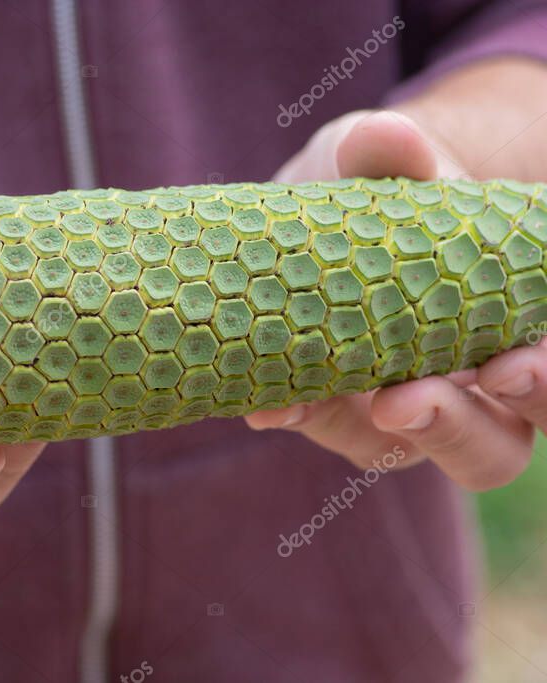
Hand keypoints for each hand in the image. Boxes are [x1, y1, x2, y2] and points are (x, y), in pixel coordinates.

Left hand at [246, 110, 545, 490]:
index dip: (544, 381)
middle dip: (460, 430)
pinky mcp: (332, 403)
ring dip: (371, 436)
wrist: (323, 201)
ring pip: (408, 449)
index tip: (507, 367)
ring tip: (323, 406)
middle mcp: (466, 379)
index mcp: (511, 322)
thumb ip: (390, 151)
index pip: (544, 372)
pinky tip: (267, 405)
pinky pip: (325, 427)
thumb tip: (391, 137)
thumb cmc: (385, 183)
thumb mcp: (386, 158)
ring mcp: (396, 400)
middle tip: (406, 403)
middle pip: (496, 445)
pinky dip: (298, 416)